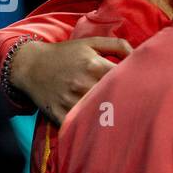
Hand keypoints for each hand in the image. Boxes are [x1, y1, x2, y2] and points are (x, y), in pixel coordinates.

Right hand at [10, 37, 132, 124]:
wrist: (30, 65)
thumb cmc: (65, 54)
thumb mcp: (90, 43)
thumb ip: (117, 45)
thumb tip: (139, 55)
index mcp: (94, 65)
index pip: (125, 79)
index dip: (136, 86)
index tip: (142, 91)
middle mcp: (83, 83)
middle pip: (115, 99)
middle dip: (127, 103)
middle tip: (137, 108)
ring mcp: (71, 100)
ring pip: (100, 115)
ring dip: (111, 118)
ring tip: (123, 120)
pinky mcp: (60, 114)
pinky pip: (80, 126)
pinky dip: (90, 128)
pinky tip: (100, 129)